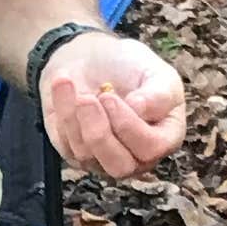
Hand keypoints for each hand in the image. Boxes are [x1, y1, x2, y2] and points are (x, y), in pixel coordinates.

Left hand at [40, 33, 185, 177]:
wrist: (94, 58)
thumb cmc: (132, 67)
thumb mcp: (156, 72)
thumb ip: (159, 93)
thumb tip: (139, 109)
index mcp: (165, 137)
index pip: (152, 148)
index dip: (129, 126)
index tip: (108, 97)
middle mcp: (136, 156)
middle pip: (120, 167)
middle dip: (100, 134)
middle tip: (87, 100)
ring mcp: (103, 158)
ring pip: (87, 155)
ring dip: (75, 118)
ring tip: (69, 82)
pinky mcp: (74, 152)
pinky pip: (65, 144)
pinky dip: (61, 113)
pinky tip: (63, 86)